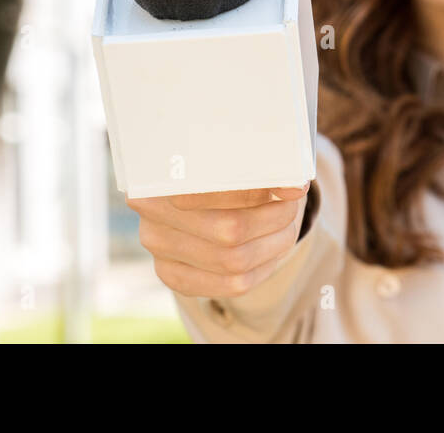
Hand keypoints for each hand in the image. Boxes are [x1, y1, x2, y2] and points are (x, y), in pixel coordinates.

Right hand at [127, 183, 310, 299]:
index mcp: (162, 168)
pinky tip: (270, 247)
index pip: (212, 189)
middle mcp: (150, 210)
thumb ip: (261, 166)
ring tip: (286, 224)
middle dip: (274, 219)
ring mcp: (158, 247)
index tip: (292, 187)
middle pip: (229, 229)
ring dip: (273, 243)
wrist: (201, 195)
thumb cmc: (227, 168)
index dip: (257, 192)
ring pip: (234, 260)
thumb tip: (293, 185)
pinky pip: (231, 285)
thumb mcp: (241, 158)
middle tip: (291, 206)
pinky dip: (263, 266)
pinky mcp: (172, 274)